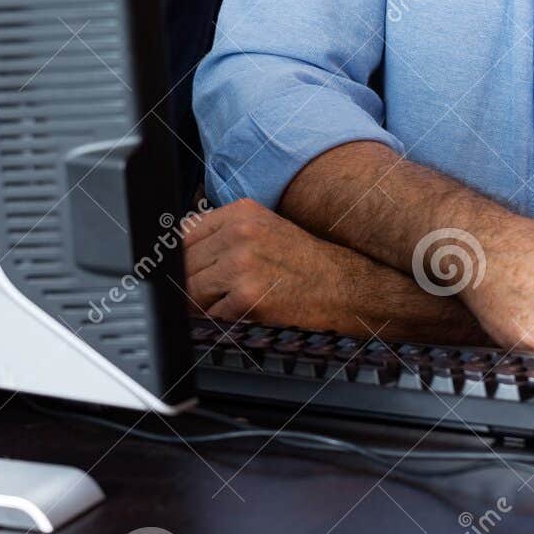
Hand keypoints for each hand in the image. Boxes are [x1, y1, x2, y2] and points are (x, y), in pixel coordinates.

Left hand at [182, 197, 482, 340]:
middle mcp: (238, 231)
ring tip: (230, 307)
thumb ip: (225, 235)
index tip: (184, 275)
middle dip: (190, 286)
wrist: (351, 286)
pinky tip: (243, 317)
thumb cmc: (310, 263)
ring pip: (192, 290)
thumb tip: (182, 249)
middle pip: (184, 263)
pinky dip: (220, 322)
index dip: (181, 260)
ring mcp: (242, 261)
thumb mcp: (266, 231)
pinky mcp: (248, 294)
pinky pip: (211, 315)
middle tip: (208, 298)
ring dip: (203, 306)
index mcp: (240, 211)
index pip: (184, 234)